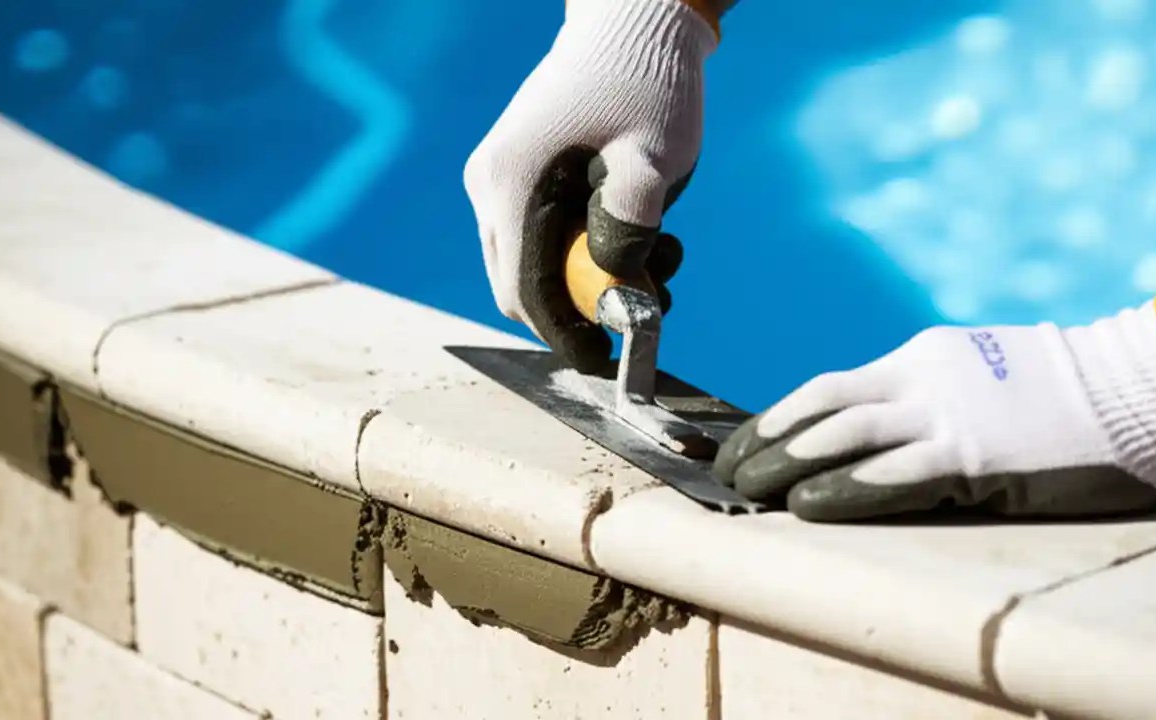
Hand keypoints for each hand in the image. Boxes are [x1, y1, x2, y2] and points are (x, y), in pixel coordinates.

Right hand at [464, 0, 715, 371]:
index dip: (566, 334)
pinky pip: (542, 236)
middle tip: (653, 298)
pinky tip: (642, 233)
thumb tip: (613, 290)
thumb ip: (630, 228)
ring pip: (534, 264)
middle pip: (523, 285)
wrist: (632, 22)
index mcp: (510, 186)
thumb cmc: (646, 86)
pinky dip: (587, 251)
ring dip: (592, 279)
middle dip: (584, 307)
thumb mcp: (652, 161)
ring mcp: (498, 181)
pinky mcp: (517, 175)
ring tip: (666, 257)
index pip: (524, 291)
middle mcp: (489, 188)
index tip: (610, 357)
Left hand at [714, 301, 1155, 521]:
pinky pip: (894, 475)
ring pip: (843, 436)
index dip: (779, 418)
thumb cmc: (1061, 388)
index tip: (744, 441)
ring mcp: (946, 417)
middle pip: (821, 408)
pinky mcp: (975, 457)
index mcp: (919, 360)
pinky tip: (806, 507)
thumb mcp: (977, 372)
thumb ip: (926, 396)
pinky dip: (844, 490)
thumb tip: (879, 428)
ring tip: (744, 490)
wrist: (1135, 386)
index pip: (829, 388)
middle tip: (725, 469)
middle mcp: (921, 381)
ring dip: (787, 464)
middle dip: (767, 441)